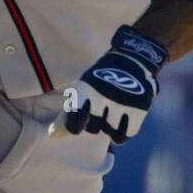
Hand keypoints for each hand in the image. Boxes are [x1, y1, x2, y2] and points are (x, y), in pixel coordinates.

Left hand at [49, 26, 168, 143]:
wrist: (133, 57)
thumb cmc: (100, 77)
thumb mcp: (82, 87)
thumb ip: (69, 111)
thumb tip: (53, 135)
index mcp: (84, 90)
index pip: (73, 125)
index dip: (76, 126)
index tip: (81, 122)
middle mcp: (101, 97)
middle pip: (93, 129)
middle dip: (96, 123)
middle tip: (101, 112)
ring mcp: (121, 103)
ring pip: (111, 134)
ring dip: (111, 127)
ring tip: (113, 114)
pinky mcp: (139, 108)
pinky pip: (127, 134)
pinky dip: (125, 131)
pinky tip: (124, 120)